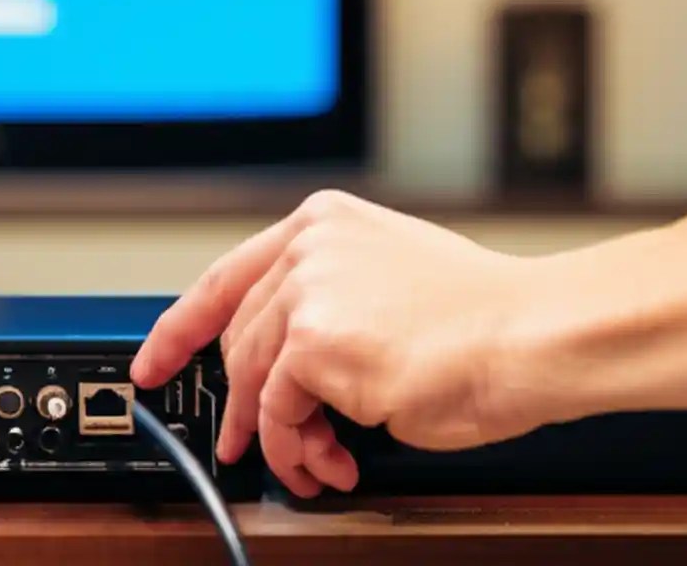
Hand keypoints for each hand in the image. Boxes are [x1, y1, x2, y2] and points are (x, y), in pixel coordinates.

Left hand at [131, 191, 538, 497]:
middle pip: (238, 340)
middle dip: (245, 404)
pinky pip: (278, 414)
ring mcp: (308, 292)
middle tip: (254, 443)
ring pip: (254, 382)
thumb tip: (292, 363)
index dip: (177, 330)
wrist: (532, 336)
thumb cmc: (485, 316)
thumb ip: (331, 300)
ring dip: (278, 436)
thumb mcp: (392, 278)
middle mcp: (307, 249)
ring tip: (311, 463)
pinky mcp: (315, 344)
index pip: (223, 278)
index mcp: (323, 224)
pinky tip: (330, 462)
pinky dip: (295, 449)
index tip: (154, 362)